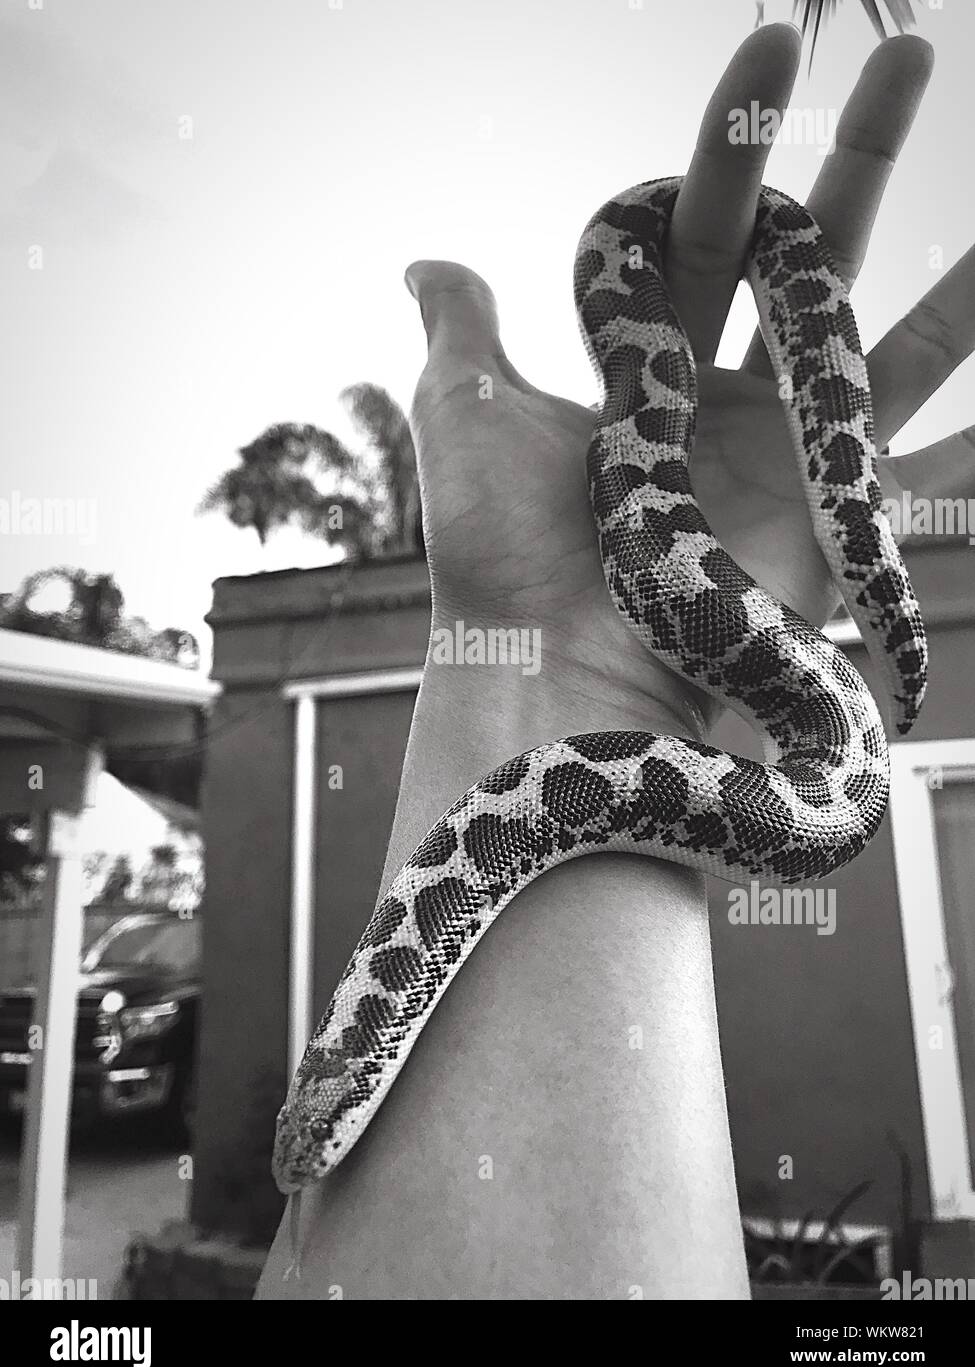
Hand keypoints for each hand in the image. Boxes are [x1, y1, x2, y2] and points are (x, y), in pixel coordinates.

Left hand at [406, 24, 970, 734]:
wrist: (556, 674)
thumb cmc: (502, 550)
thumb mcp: (470, 417)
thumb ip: (467, 329)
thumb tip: (429, 259)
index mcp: (644, 369)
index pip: (697, 230)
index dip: (732, 142)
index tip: (766, 42)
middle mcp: (724, 405)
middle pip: (804, 260)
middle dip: (857, 156)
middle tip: (911, 51)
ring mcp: (787, 461)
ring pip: (890, 338)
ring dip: (954, 275)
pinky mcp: (839, 520)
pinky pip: (932, 455)